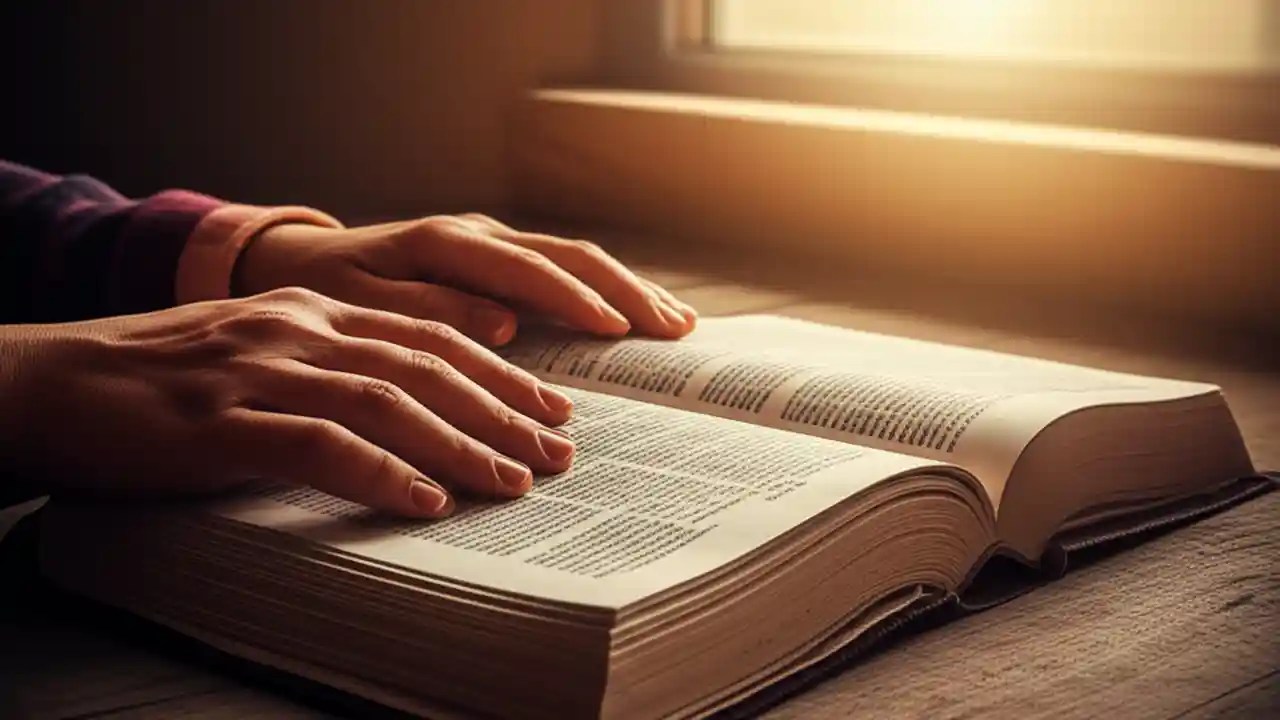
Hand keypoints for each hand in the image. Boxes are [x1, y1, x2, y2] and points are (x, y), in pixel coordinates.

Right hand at [0, 287, 577, 517]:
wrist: (52, 381)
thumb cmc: (164, 378)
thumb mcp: (261, 349)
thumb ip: (332, 362)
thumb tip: (412, 402)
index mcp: (315, 310)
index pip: (432, 334)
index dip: (501, 373)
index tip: (552, 409)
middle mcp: (300, 329)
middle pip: (428, 364)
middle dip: (503, 411)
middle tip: (558, 453)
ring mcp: (260, 371)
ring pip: (387, 401)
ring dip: (461, 444)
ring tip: (511, 482)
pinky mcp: (221, 422)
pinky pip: (318, 446)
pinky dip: (379, 474)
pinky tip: (424, 502)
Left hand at [232, 214, 696, 345]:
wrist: (301, 260)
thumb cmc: (329, 290)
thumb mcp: (361, 305)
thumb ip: (430, 311)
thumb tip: (505, 324)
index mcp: (447, 243)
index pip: (528, 268)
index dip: (576, 299)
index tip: (619, 330)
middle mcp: (479, 234)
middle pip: (569, 256)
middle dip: (626, 292)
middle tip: (675, 330)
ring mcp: (492, 243)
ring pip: (576, 259)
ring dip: (628, 290)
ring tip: (678, 323)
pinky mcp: (496, 259)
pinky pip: (562, 271)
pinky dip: (605, 292)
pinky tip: (636, 314)